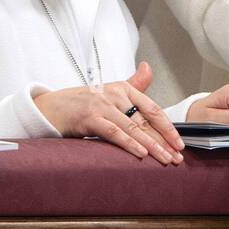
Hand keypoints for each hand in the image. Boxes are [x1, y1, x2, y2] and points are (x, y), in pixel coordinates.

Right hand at [33, 62, 185, 164]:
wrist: (50, 107)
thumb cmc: (80, 103)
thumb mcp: (108, 93)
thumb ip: (131, 84)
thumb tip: (148, 68)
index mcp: (122, 88)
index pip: (152, 108)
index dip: (167, 127)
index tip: (179, 143)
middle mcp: (114, 94)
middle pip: (145, 120)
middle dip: (163, 140)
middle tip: (177, 157)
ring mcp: (101, 105)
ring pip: (133, 127)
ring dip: (152, 146)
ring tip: (165, 159)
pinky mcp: (89, 117)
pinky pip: (114, 132)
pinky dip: (129, 143)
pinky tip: (141, 154)